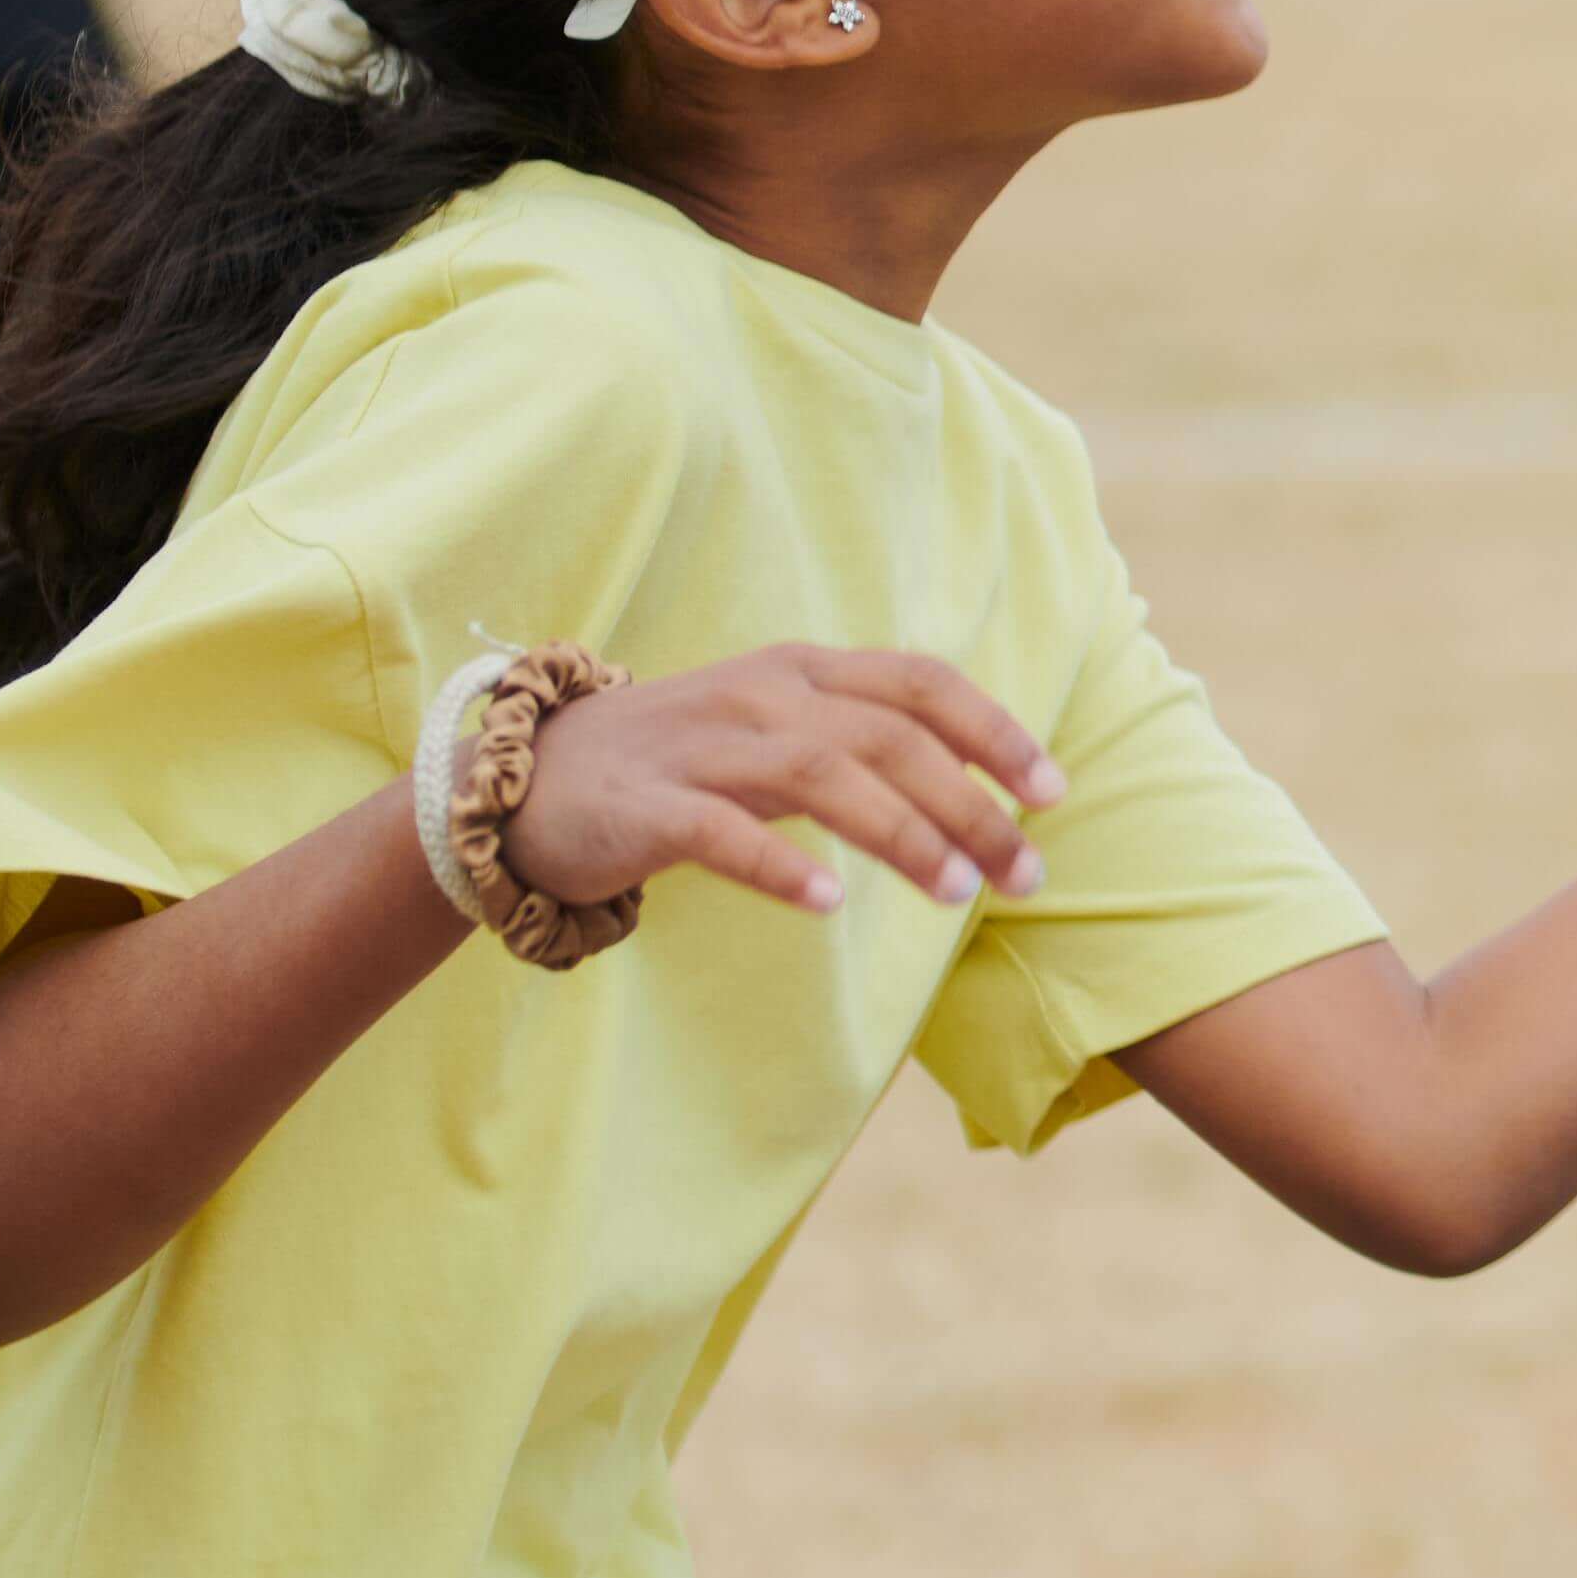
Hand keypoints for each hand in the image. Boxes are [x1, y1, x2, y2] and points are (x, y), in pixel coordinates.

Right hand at [507, 646, 1060, 919]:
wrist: (524, 782)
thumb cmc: (680, 762)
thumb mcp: (779, 731)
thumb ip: (864, 742)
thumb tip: (979, 786)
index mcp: (802, 671)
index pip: (920, 682)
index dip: (994, 732)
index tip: (1053, 794)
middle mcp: (760, 695)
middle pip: (888, 736)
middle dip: (970, 805)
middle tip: (1026, 874)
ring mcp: (700, 747)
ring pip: (821, 774)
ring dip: (901, 832)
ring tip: (957, 892)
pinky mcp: (644, 805)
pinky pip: (719, 832)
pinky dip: (779, 866)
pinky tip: (828, 906)